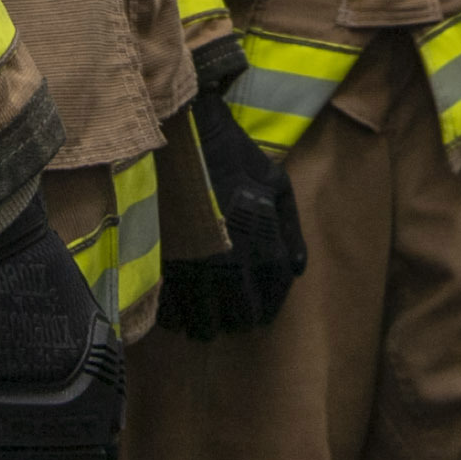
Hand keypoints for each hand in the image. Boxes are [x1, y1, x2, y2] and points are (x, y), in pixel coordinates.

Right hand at [159, 87, 306, 337]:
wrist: (185, 136)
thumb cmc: (236, 158)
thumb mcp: (277, 185)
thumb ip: (291, 231)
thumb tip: (298, 270)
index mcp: (261, 247)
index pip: (272, 297)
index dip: (270, 305)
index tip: (264, 306)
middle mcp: (229, 266)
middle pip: (239, 318)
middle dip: (242, 317)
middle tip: (236, 312)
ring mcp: (193, 268)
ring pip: (203, 323)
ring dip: (209, 322)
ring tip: (208, 314)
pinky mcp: (162, 264)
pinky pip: (171, 311)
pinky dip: (178, 315)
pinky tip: (181, 306)